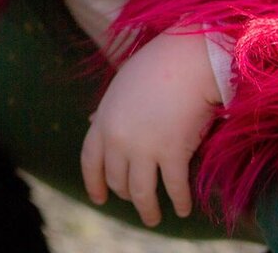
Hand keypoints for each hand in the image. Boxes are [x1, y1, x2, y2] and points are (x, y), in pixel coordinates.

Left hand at [80, 30, 220, 226]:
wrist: (187, 59)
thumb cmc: (157, 67)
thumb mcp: (121, 87)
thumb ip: (107, 110)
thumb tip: (92, 123)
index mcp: (104, 121)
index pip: (90, 161)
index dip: (93, 183)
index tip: (98, 198)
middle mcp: (119, 139)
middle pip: (117, 180)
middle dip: (126, 195)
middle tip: (137, 202)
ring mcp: (145, 148)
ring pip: (141, 193)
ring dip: (148, 211)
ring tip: (154, 218)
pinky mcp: (173, 153)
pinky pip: (174, 188)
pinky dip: (179, 202)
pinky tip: (183, 209)